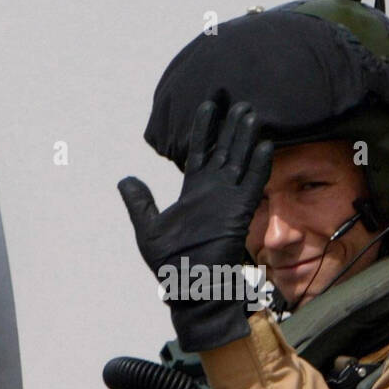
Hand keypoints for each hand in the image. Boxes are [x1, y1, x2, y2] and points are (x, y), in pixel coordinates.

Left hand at [119, 98, 273, 351]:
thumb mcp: (147, 229)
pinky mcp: (240, 211)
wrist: (191, 287)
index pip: (199, 152)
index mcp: (193, 194)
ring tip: (252, 112)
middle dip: (230, 126)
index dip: (204, 129)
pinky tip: (264, 144)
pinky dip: (258, 164)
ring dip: (245, 137)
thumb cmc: (171, 266)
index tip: (208, 105)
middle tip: (238, 100)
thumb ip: (140, 202)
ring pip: (239, 160)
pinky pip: (252, 183)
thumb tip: (124, 180)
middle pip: (224, 150)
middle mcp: (213, 192)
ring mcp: (229, 200)